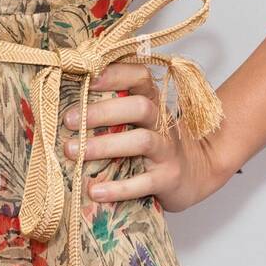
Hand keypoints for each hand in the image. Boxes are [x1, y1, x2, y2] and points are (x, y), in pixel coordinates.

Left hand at [59, 59, 226, 212]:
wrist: (197, 172)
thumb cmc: (156, 141)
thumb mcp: (142, 118)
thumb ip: (115, 106)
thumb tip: (68, 95)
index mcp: (153, 102)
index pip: (140, 77)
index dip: (115, 74)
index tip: (88, 77)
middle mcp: (162, 122)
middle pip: (139, 107)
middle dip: (102, 112)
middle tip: (69, 120)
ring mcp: (168, 151)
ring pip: (141, 141)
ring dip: (104, 146)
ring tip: (73, 152)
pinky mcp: (168, 179)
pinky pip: (144, 183)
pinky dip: (118, 188)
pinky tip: (95, 191)